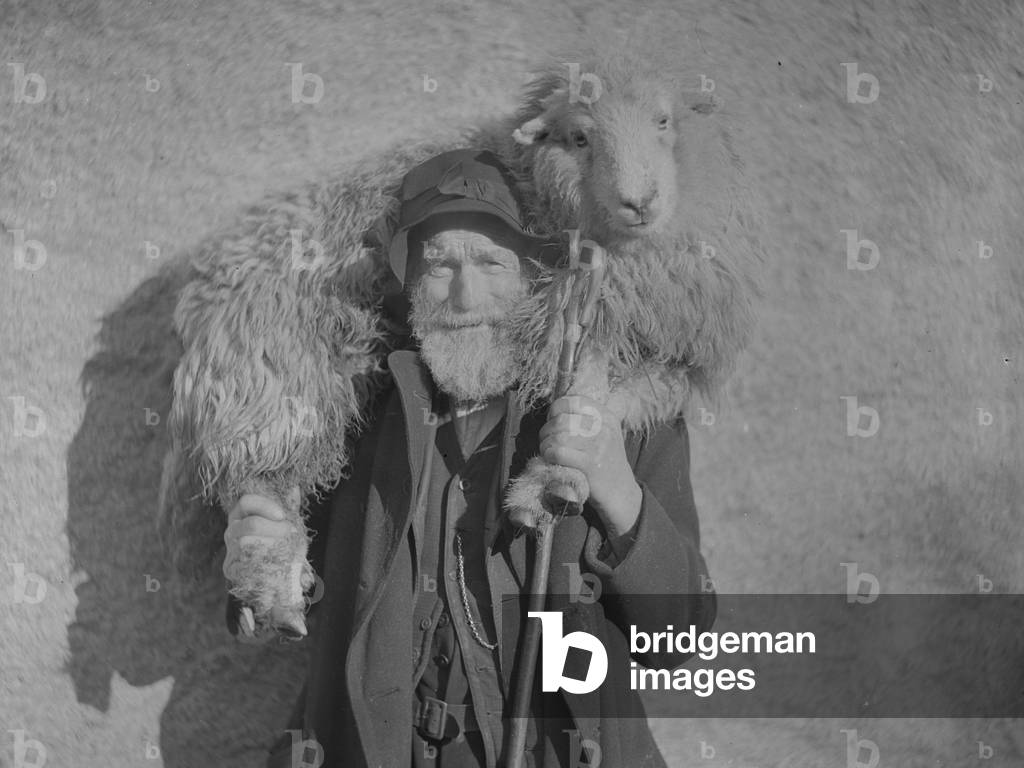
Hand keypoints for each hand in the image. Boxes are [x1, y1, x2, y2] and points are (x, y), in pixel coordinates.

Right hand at [223, 486, 301, 638]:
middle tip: (290, 533)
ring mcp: (230, 552)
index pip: (245, 502)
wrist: (278, 581)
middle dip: (273, 528)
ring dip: (272, 546)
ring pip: (247, 546)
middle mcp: (232, 532)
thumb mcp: (288, 525)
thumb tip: (293, 487)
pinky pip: (246, 566)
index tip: (282, 514)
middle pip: (249, 525)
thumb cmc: (281, 547)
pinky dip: (265, 564)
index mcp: (242, 516)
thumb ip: (289, 507)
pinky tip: (277, 565)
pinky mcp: (232, 571)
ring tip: (286, 549)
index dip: (264, 505)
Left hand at [538, 395, 641, 537]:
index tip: (553, 422)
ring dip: (545, 445)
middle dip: (546, 430)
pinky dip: (548, 456)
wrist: (620, 492)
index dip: (556, 410)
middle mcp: (604, 428)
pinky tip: (551, 460)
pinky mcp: (591, 464)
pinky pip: (558, 453)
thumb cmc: (604, 461)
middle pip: (561, 420)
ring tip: (548, 452)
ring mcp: (599, 446)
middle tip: (546, 441)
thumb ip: (584, 420)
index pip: (572, 401)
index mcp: (606, 416)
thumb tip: (553, 412)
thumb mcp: (603, 434)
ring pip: (557, 437)